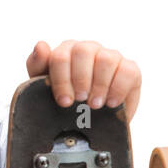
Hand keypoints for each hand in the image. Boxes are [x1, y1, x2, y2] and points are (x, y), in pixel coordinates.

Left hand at [27, 40, 141, 122]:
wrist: (88, 122)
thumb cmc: (65, 101)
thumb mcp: (44, 87)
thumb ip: (38, 65)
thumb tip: (41, 45)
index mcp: (66, 51)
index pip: (60, 55)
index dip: (62, 80)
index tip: (64, 101)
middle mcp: (89, 49)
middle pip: (83, 51)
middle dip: (80, 79)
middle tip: (80, 100)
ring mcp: (110, 57)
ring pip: (106, 59)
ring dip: (99, 85)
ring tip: (95, 104)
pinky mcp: (130, 70)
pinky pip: (128, 71)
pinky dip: (118, 88)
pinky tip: (111, 103)